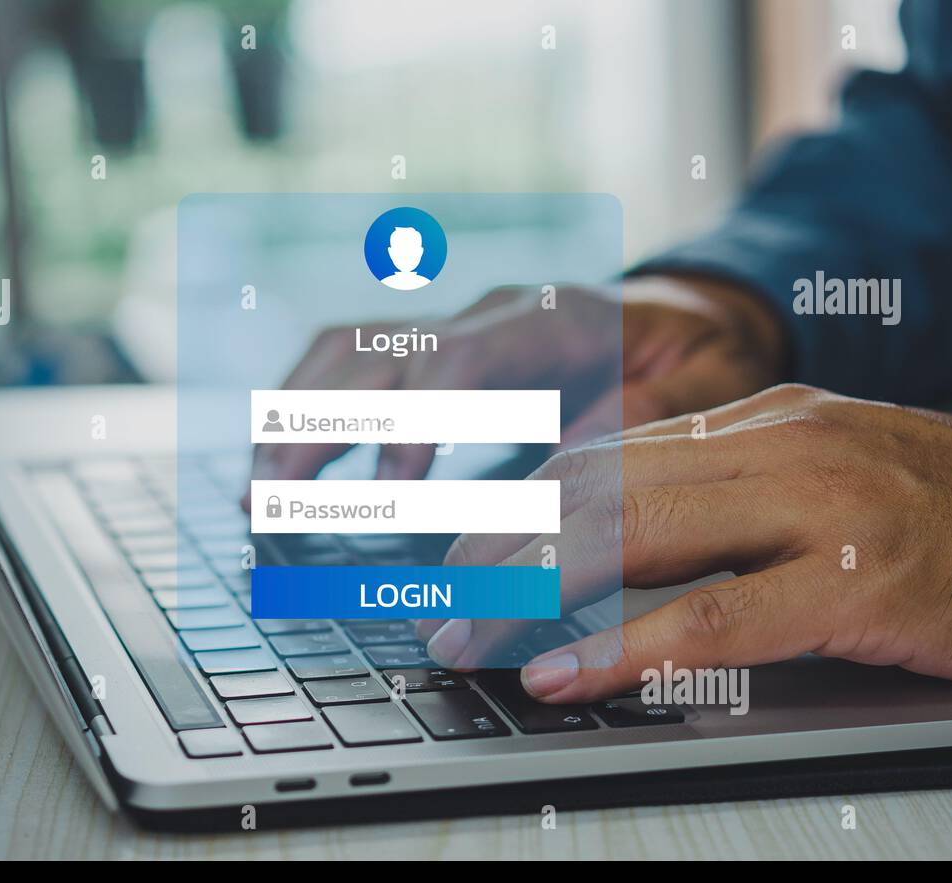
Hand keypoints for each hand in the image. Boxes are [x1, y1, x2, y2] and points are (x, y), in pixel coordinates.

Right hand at [243, 274, 786, 505]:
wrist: (686, 318)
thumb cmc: (693, 360)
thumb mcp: (696, 392)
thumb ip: (638, 427)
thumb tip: (567, 478)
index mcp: (551, 319)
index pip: (457, 357)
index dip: (413, 422)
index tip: (388, 494)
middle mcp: (488, 313)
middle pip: (377, 350)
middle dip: (318, 425)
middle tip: (271, 501)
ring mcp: (457, 324)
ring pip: (349, 350)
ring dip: (294, 416)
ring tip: (256, 490)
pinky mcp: (439, 350)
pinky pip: (354, 364)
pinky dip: (309, 408)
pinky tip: (282, 462)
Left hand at [421, 384, 951, 699]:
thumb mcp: (827, 480)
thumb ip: (729, 494)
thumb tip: (626, 538)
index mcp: (763, 417)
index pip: (605, 453)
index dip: (520, 504)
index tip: (465, 547)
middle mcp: (777, 442)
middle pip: (598, 487)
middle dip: (502, 547)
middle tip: (440, 598)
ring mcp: (817, 504)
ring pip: (635, 537)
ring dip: (533, 593)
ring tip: (469, 636)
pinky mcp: (856, 580)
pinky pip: (711, 618)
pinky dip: (622, 649)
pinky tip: (564, 675)